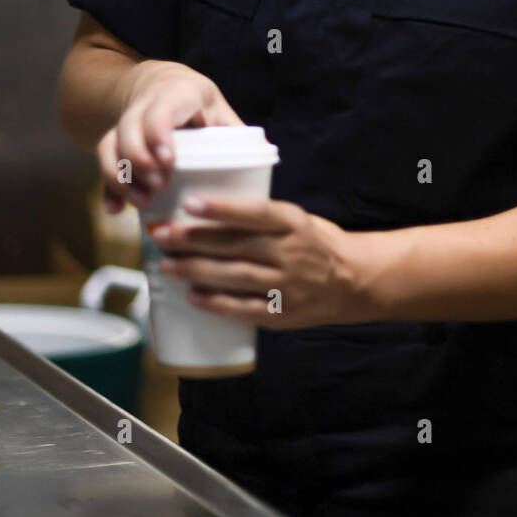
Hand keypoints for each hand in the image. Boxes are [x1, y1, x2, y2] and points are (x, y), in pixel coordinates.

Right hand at [97, 63, 242, 215]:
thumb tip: (254, 160)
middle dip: (138, 160)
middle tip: (157, 186)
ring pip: (109, 145)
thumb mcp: (218, 108)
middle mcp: (144, 105)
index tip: (168, 162)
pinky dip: (108, 188)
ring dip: (120, 176)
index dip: (159, 134)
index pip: (160, 110)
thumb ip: (233, 131)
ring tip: (140, 202)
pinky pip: (104, 162)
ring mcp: (125, 122)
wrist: (163, 84)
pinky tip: (115, 210)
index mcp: (176, 94)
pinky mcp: (115, 140)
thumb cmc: (199, 103)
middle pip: (128, 129)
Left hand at [147, 195, 383, 329]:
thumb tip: (208, 210)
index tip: (190, 203)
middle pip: (235, 245)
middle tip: (161, 234)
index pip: (255, 213)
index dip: (222, 209)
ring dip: (196, 271)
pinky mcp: (282, 313)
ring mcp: (287, 285)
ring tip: (167, 265)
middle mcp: (291, 253)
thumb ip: (261, 218)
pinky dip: (216, 303)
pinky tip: (192, 297)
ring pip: (235, 277)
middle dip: (193, 239)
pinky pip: (244, 309)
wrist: (355, 281)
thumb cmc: (317, 243)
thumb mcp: (297, 219)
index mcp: (294, 223)